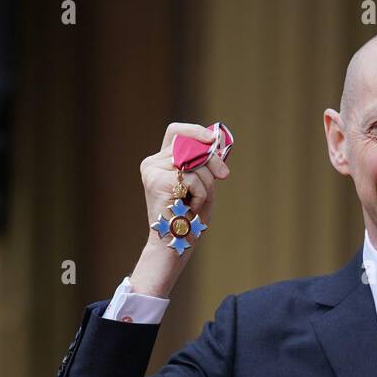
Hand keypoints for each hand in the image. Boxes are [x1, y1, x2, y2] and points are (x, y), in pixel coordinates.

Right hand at [130, 122, 230, 295]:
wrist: (175, 244)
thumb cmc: (189, 220)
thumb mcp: (201, 186)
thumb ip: (204, 165)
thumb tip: (215, 142)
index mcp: (160, 163)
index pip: (176, 132)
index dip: (195, 132)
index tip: (212, 140)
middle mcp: (152, 164)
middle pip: (189, 144)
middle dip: (211, 159)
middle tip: (224, 174)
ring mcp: (153, 171)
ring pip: (194, 161)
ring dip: (205, 184)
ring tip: (195, 203)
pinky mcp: (158, 180)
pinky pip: (192, 178)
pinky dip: (200, 194)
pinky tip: (191, 208)